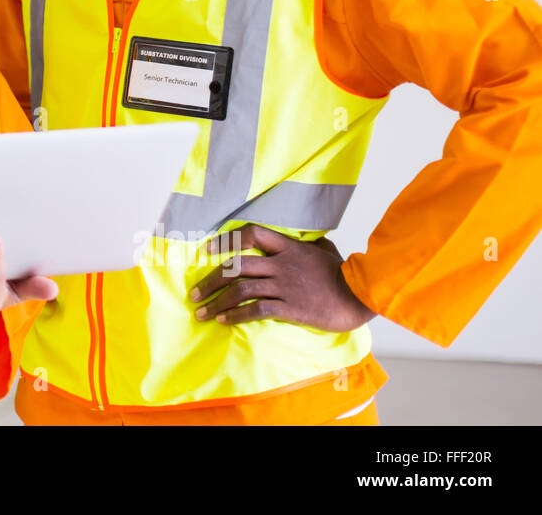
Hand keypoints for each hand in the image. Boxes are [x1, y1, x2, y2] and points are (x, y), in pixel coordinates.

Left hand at [189, 223, 374, 331]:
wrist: (361, 296)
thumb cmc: (344, 273)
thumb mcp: (325, 250)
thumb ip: (308, 243)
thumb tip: (304, 238)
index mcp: (288, 247)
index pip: (251, 234)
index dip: (226, 240)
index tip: (208, 251)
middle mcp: (282, 264)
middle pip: (236, 266)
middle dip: (210, 280)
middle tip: (194, 293)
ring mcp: (285, 286)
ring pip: (241, 289)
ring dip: (216, 301)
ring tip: (201, 312)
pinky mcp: (290, 307)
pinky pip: (256, 310)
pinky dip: (236, 315)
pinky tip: (223, 320)